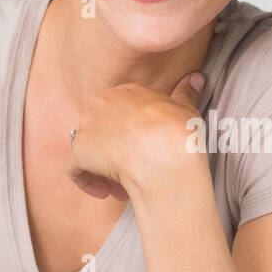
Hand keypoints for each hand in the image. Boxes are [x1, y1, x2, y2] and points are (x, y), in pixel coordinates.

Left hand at [64, 71, 205, 201]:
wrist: (164, 155)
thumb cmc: (178, 132)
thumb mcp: (186, 109)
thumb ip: (186, 93)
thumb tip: (197, 78)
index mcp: (125, 92)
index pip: (119, 112)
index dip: (131, 134)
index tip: (144, 150)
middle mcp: (101, 104)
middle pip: (101, 130)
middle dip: (115, 151)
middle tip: (134, 169)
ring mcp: (86, 127)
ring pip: (88, 150)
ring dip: (103, 168)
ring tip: (124, 187)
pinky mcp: (78, 152)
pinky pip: (74, 169)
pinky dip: (87, 182)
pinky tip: (106, 193)